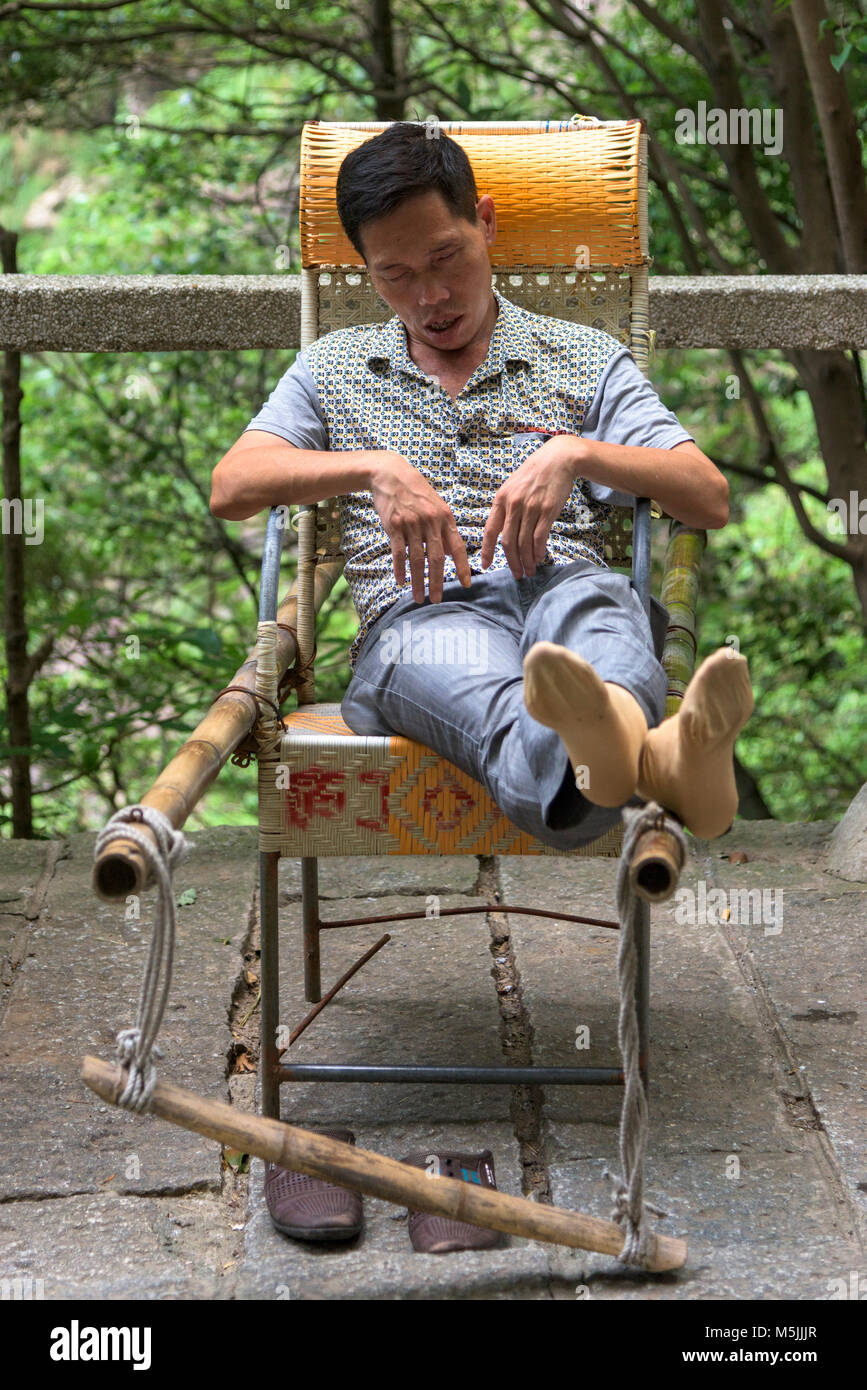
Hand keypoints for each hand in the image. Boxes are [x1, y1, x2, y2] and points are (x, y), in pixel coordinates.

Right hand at [369, 452, 471, 602]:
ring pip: (416, 559)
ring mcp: (411, 524)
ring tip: (419, 598)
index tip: (466, 584)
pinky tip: (401, 582)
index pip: (457, 546)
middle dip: (437, 582)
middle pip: (436, 558)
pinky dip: (400, 570)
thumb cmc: (416, 492)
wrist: (391, 474)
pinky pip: (398, 552)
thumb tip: (450, 554)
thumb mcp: (436, 505)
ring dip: (418, 581)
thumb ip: (444, 529)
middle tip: (437, 600)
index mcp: (445, 517)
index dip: (462, 567)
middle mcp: (430, 521)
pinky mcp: (394, 525)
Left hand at [481, 435, 579, 576]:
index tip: (486, 566)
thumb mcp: (513, 485)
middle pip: (508, 542)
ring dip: (527, 561)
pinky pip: (540, 537)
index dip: (487, 551)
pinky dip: (538, 551)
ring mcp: (531, 508)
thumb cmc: (535, 473)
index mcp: (501, 499)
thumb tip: (503, 531)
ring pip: (524, 543)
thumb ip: (506, 506)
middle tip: (517, 574)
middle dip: (512, 562)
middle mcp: (514, 504)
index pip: (490, 530)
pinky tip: (539, 558)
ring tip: (530, 570)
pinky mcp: (548, 510)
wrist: (559, 458)